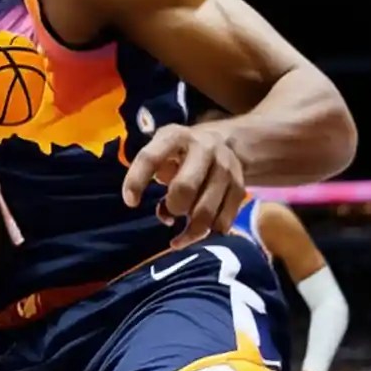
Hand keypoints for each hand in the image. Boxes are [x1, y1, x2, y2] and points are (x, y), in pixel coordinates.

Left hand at [122, 123, 245, 249]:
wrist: (221, 143)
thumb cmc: (179, 152)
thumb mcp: (161, 149)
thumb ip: (155, 174)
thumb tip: (166, 216)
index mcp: (175, 136)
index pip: (150, 158)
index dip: (136, 181)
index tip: (130, 202)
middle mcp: (204, 149)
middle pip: (184, 188)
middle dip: (173, 206)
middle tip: (168, 210)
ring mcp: (226, 169)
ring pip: (206, 211)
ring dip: (189, 229)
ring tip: (179, 234)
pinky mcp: (240, 188)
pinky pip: (223, 221)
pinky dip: (207, 233)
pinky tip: (196, 231)